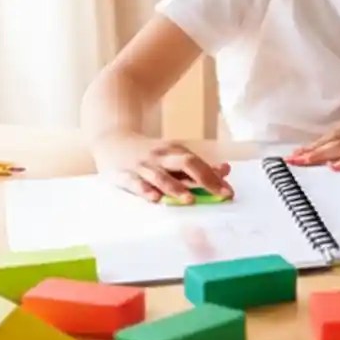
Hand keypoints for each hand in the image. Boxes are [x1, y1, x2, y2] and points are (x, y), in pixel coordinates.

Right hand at [92, 133, 232, 203]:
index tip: (229, 192)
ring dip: (175, 187)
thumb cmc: (149, 154)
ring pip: (161, 176)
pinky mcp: (124, 175)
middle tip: (219, 194)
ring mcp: (142, 167)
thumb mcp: (173, 155)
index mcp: (174, 151)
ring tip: (189, 199)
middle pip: (185, 164)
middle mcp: (161, 157)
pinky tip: (155, 199)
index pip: (199, 163)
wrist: (111, 139)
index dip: (214, 177)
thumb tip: (225, 170)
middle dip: (204, 179)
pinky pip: (135, 184)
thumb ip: (197, 166)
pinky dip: (145, 191)